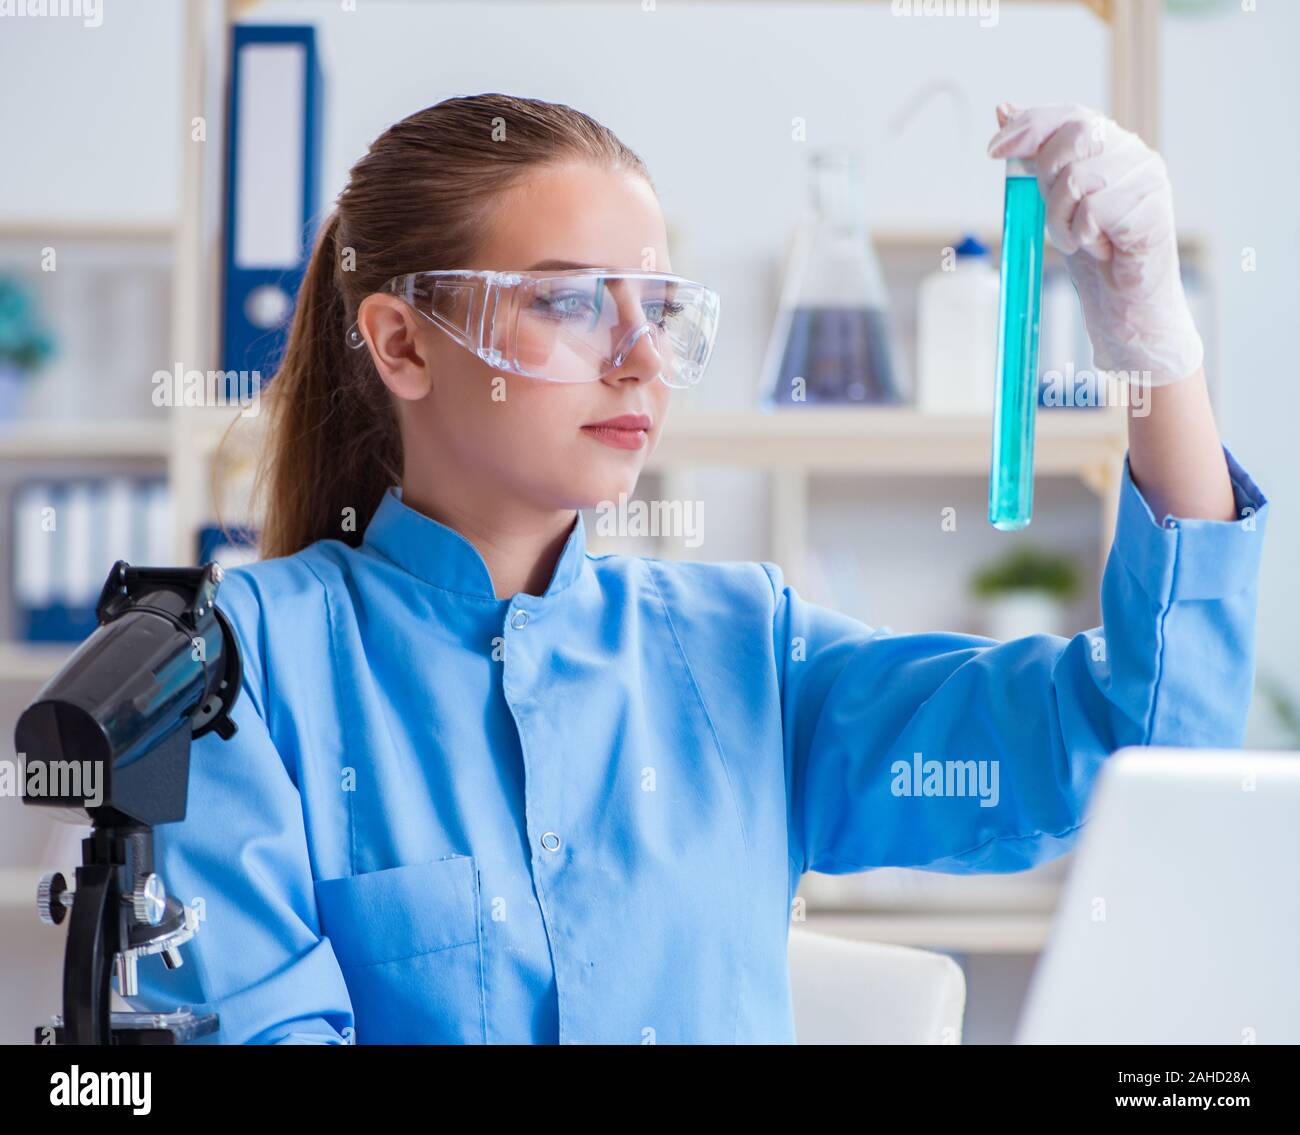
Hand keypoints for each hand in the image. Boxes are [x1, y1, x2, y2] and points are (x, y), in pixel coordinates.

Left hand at [987, 102, 1202, 385]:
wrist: (1125, 305)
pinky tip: (1102, 250)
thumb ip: (1035, 158)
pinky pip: (1094, 210)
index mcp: (1110, 145)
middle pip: (1072, 137)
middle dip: (1047, 180)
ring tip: (1083, 240)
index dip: (1028, 126)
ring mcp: (1147, 178)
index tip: (993, 150)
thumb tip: (1004, 109)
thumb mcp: (1053, 201)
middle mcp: (1133, 153)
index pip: (1067, 115)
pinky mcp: (1152, 208)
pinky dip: (1085, 236)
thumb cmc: (1093, 255)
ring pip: (1078, 179)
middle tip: (1058, 218)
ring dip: (1063, 220)